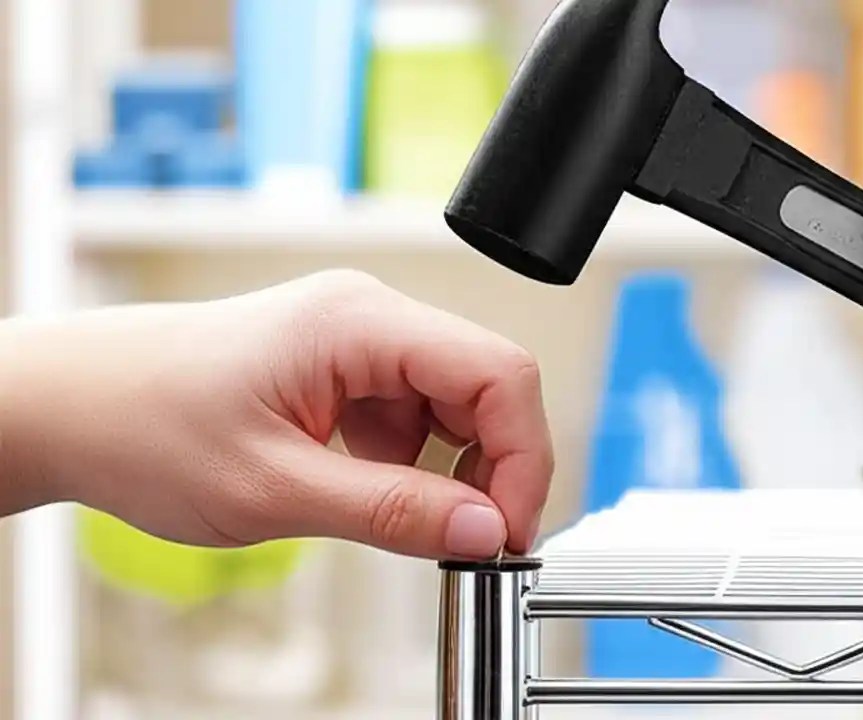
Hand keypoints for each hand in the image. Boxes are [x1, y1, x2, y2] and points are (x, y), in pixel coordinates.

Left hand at [0, 270, 553, 560]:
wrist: (69, 407)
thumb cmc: (141, 425)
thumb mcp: (273, 488)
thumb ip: (392, 511)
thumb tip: (487, 530)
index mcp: (358, 322)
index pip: (497, 372)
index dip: (523, 455)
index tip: (510, 529)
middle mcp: (368, 317)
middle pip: (485, 386)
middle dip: (495, 469)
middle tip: (476, 541)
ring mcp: (357, 341)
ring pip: (454, 405)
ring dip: (453, 471)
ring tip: (414, 523)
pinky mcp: (343, 368)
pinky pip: (412, 416)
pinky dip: (413, 465)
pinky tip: (374, 494)